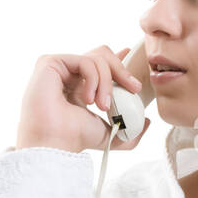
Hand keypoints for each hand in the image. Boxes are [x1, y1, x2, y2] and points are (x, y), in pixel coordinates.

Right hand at [15, 44, 149, 152]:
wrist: (55, 143)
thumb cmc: (75, 140)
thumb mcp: (110, 135)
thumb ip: (130, 130)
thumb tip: (147, 122)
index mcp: (79, 86)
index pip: (99, 64)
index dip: (116, 58)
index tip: (129, 53)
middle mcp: (68, 74)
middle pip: (102, 55)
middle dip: (122, 70)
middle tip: (133, 89)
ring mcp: (58, 67)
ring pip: (97, 58)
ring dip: (108, 82)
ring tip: (103, 106)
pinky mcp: (50, 63)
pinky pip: (85, 61)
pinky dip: (94, 79)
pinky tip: (88, 99)